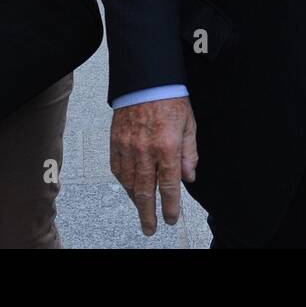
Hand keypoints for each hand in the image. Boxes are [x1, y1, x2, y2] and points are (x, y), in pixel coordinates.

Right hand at [110, 97, 197, 235]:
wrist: (146, 79)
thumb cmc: (170, 98)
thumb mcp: (189, 125)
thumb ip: (189, 154)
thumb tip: (189, 178)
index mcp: (167, 147)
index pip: (169, 187)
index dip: (170, 207)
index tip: (171, 218)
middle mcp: (146, 150)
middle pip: (145, 192)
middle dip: (148, 214)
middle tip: (150, 228)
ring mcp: (128, 147)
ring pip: (130, 183)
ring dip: (136, 200)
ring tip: (142, 211)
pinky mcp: (116, 141)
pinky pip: (117, 169)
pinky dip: (124, 183)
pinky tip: (129, 188)